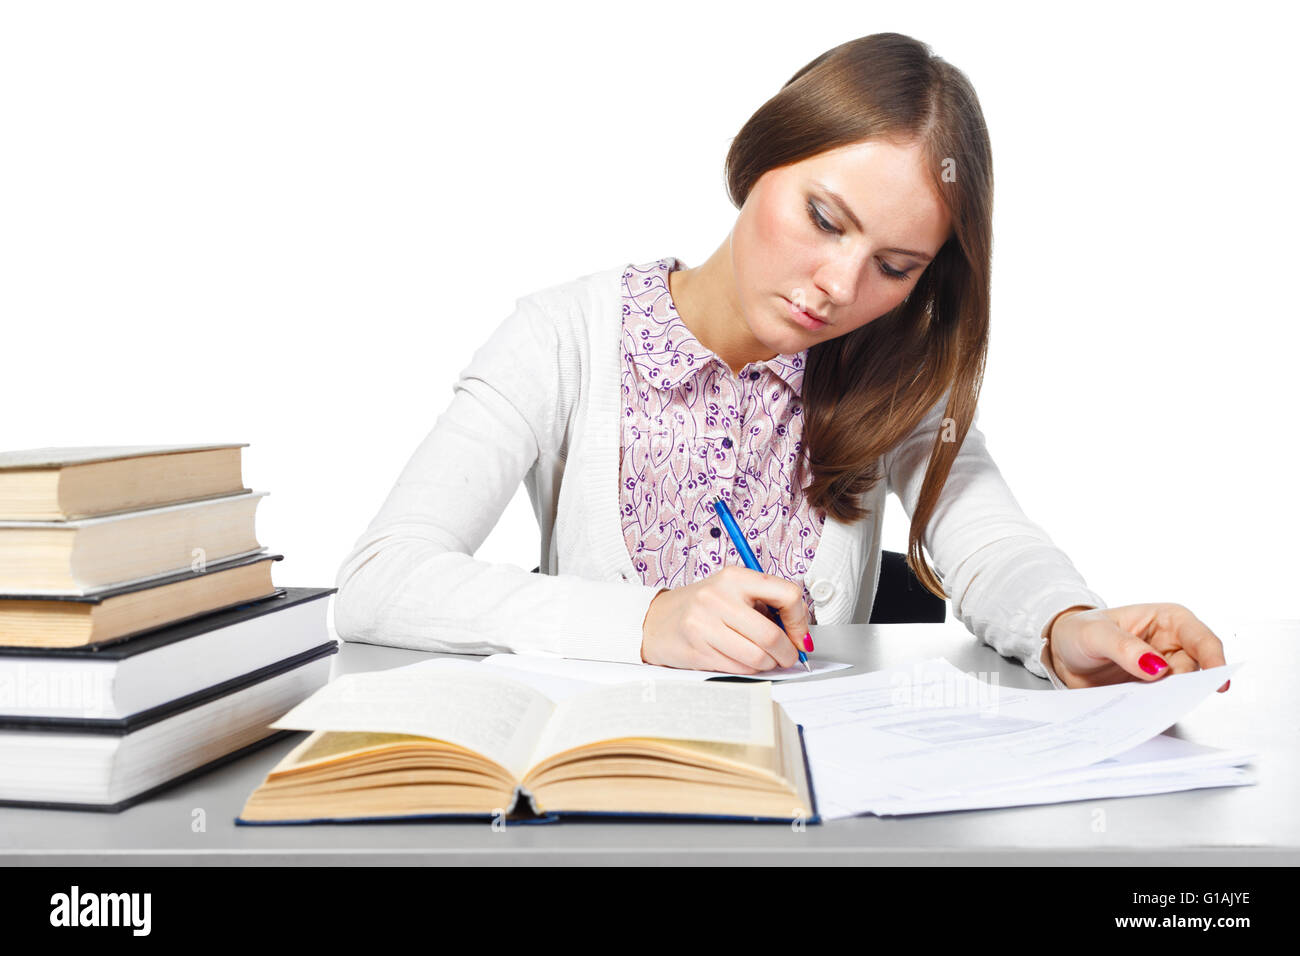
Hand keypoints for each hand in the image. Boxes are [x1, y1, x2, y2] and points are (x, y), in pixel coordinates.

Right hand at [640, 566, 811, 672]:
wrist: (655, 621)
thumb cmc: (701, 607)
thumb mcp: (732, 592)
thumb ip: (765, 604)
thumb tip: (799, 633)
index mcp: (735, 577)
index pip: (787, 595)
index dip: (800, 621)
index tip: (800, 635)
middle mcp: (718, 597)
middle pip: (772, 635)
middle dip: (787, 653)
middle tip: (789, 657)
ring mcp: (704, 624)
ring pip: (757, 657)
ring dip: (769, 664)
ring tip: (765, 660)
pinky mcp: (696, 650)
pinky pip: (738, 669)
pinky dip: (749, 670)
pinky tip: (743, 661)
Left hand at [1045, 603, 1229, 691]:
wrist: (1061, 653)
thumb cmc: (1079, 631)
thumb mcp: (1095, 633)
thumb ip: (1124, 648)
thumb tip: (1158, 668)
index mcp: (1167, 620)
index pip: (1201, 639)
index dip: (1214, 659)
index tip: (1217, 682)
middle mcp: (1171, 645)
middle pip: (1195, 669)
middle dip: (1188, 684)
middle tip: (1171, 695)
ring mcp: (1162, 670)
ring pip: (1181, 689)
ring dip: (1172, 698)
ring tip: (1153, 704)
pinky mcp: (1151, 691)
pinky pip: (1162, 702)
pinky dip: (1157, 708)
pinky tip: (1145, 712)